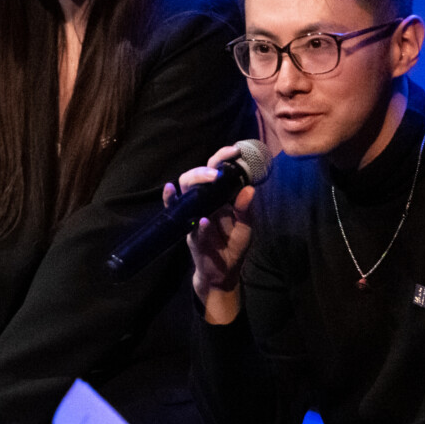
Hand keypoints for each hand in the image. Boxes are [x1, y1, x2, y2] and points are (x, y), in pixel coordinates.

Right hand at [173, 144, 255, 324]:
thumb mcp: (245, 227)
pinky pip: (177, 214)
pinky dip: (176, 204)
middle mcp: (203, 201)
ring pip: (184, 189)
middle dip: (205, 168)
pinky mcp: (187, 230)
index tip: (234, 150)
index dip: (223, 157)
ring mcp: (193, 214)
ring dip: (195, 180)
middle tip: (217, 170)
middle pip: (195, 176)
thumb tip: (249, 188)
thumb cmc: (232, 247)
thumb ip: (245, 209)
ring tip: (208, 178)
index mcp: (219, 197)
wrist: (221, 273)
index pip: (216, 170)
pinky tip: (179, 199)